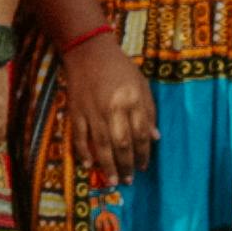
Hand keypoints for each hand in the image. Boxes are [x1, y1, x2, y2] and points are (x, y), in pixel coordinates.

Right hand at [54, 34, 159, 181]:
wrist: (88, 50)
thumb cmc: (119, 67)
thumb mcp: (141, 84)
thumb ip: (149, 111)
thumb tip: (155, 138)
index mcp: (133, 100)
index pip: (141, 134)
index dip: (144, 154)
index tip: (144, 166)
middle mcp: (114, 108)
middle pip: (122, 144)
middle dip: (126, 165)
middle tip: (128, 180)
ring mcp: (93, 111)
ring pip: (101, 145)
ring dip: (107, 166)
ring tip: (112, 180)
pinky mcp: (76, 111)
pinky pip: (79, 136)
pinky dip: (83, 152)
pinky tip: (88, 165)